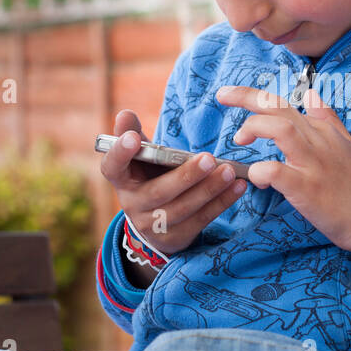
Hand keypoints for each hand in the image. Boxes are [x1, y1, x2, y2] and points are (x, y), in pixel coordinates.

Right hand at [99, 108, 247, 256]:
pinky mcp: (176, 237)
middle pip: (159, 191)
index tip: (133, 138)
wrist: (152, 222)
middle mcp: (133, 204)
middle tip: (209, 158)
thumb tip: (126, 113)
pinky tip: (238, 187)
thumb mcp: (140, 157)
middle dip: (186, 176)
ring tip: (229, 171)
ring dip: (209, 189)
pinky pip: (201, 219)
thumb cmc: (148, 176)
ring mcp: (153, 225)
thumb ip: (133, 135)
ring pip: (184, 208)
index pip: (112, 166)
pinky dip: (221, 202)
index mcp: (121, 179)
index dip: (120, 153)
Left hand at [216, 83, 350, 249]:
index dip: (253, 94)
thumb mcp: (347, 144)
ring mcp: (313, 163)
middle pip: (279, 107)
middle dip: (246, 97)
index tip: (229, 94)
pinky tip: (258, 179)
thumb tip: (311, 93)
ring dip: (255, 128)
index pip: (284, 102)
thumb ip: (327, 118)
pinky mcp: (307, 188)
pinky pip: (277, 171)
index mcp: (321, 130)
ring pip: (281, 129)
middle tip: (222, 97)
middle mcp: (317, 140)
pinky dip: (260, 172)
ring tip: (241, 140)